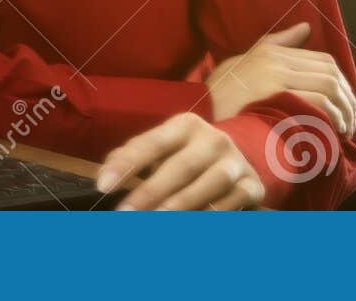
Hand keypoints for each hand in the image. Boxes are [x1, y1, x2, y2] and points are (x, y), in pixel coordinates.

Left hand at [96, 113, 262, 209]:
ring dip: (182, 205)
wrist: (237, 162)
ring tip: (157, 222)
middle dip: (151, 192)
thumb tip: (105, 177)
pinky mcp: (252, 186)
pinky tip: (191, 229)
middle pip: (181, 166)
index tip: (103, 186)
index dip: (127, 163)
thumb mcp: (162, 150)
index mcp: (185, 126)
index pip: (152, 142)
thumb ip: (132, 158)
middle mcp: (213, 140)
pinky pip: (232, 204)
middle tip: (126, 214)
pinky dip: (212, 216)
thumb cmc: (187, 157)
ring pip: (210, 184)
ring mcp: (235, 162)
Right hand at [204, 22, 355, 136]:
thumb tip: (305, 28)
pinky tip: (330, 134)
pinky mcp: (275, 98)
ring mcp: (276, 79)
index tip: (345, 107)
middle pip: (330, 74)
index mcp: (271, 53)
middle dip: (347, 101)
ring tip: (342, 133)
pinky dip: (330, 119)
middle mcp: (276, 61)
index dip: (342, 85)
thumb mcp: (241, 62)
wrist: (196, 116)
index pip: (323, 61)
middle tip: (349, 125)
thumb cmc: (216, 96)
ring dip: (342, 113)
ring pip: (327, 89)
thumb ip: (274, 44)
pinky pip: (316, 104)